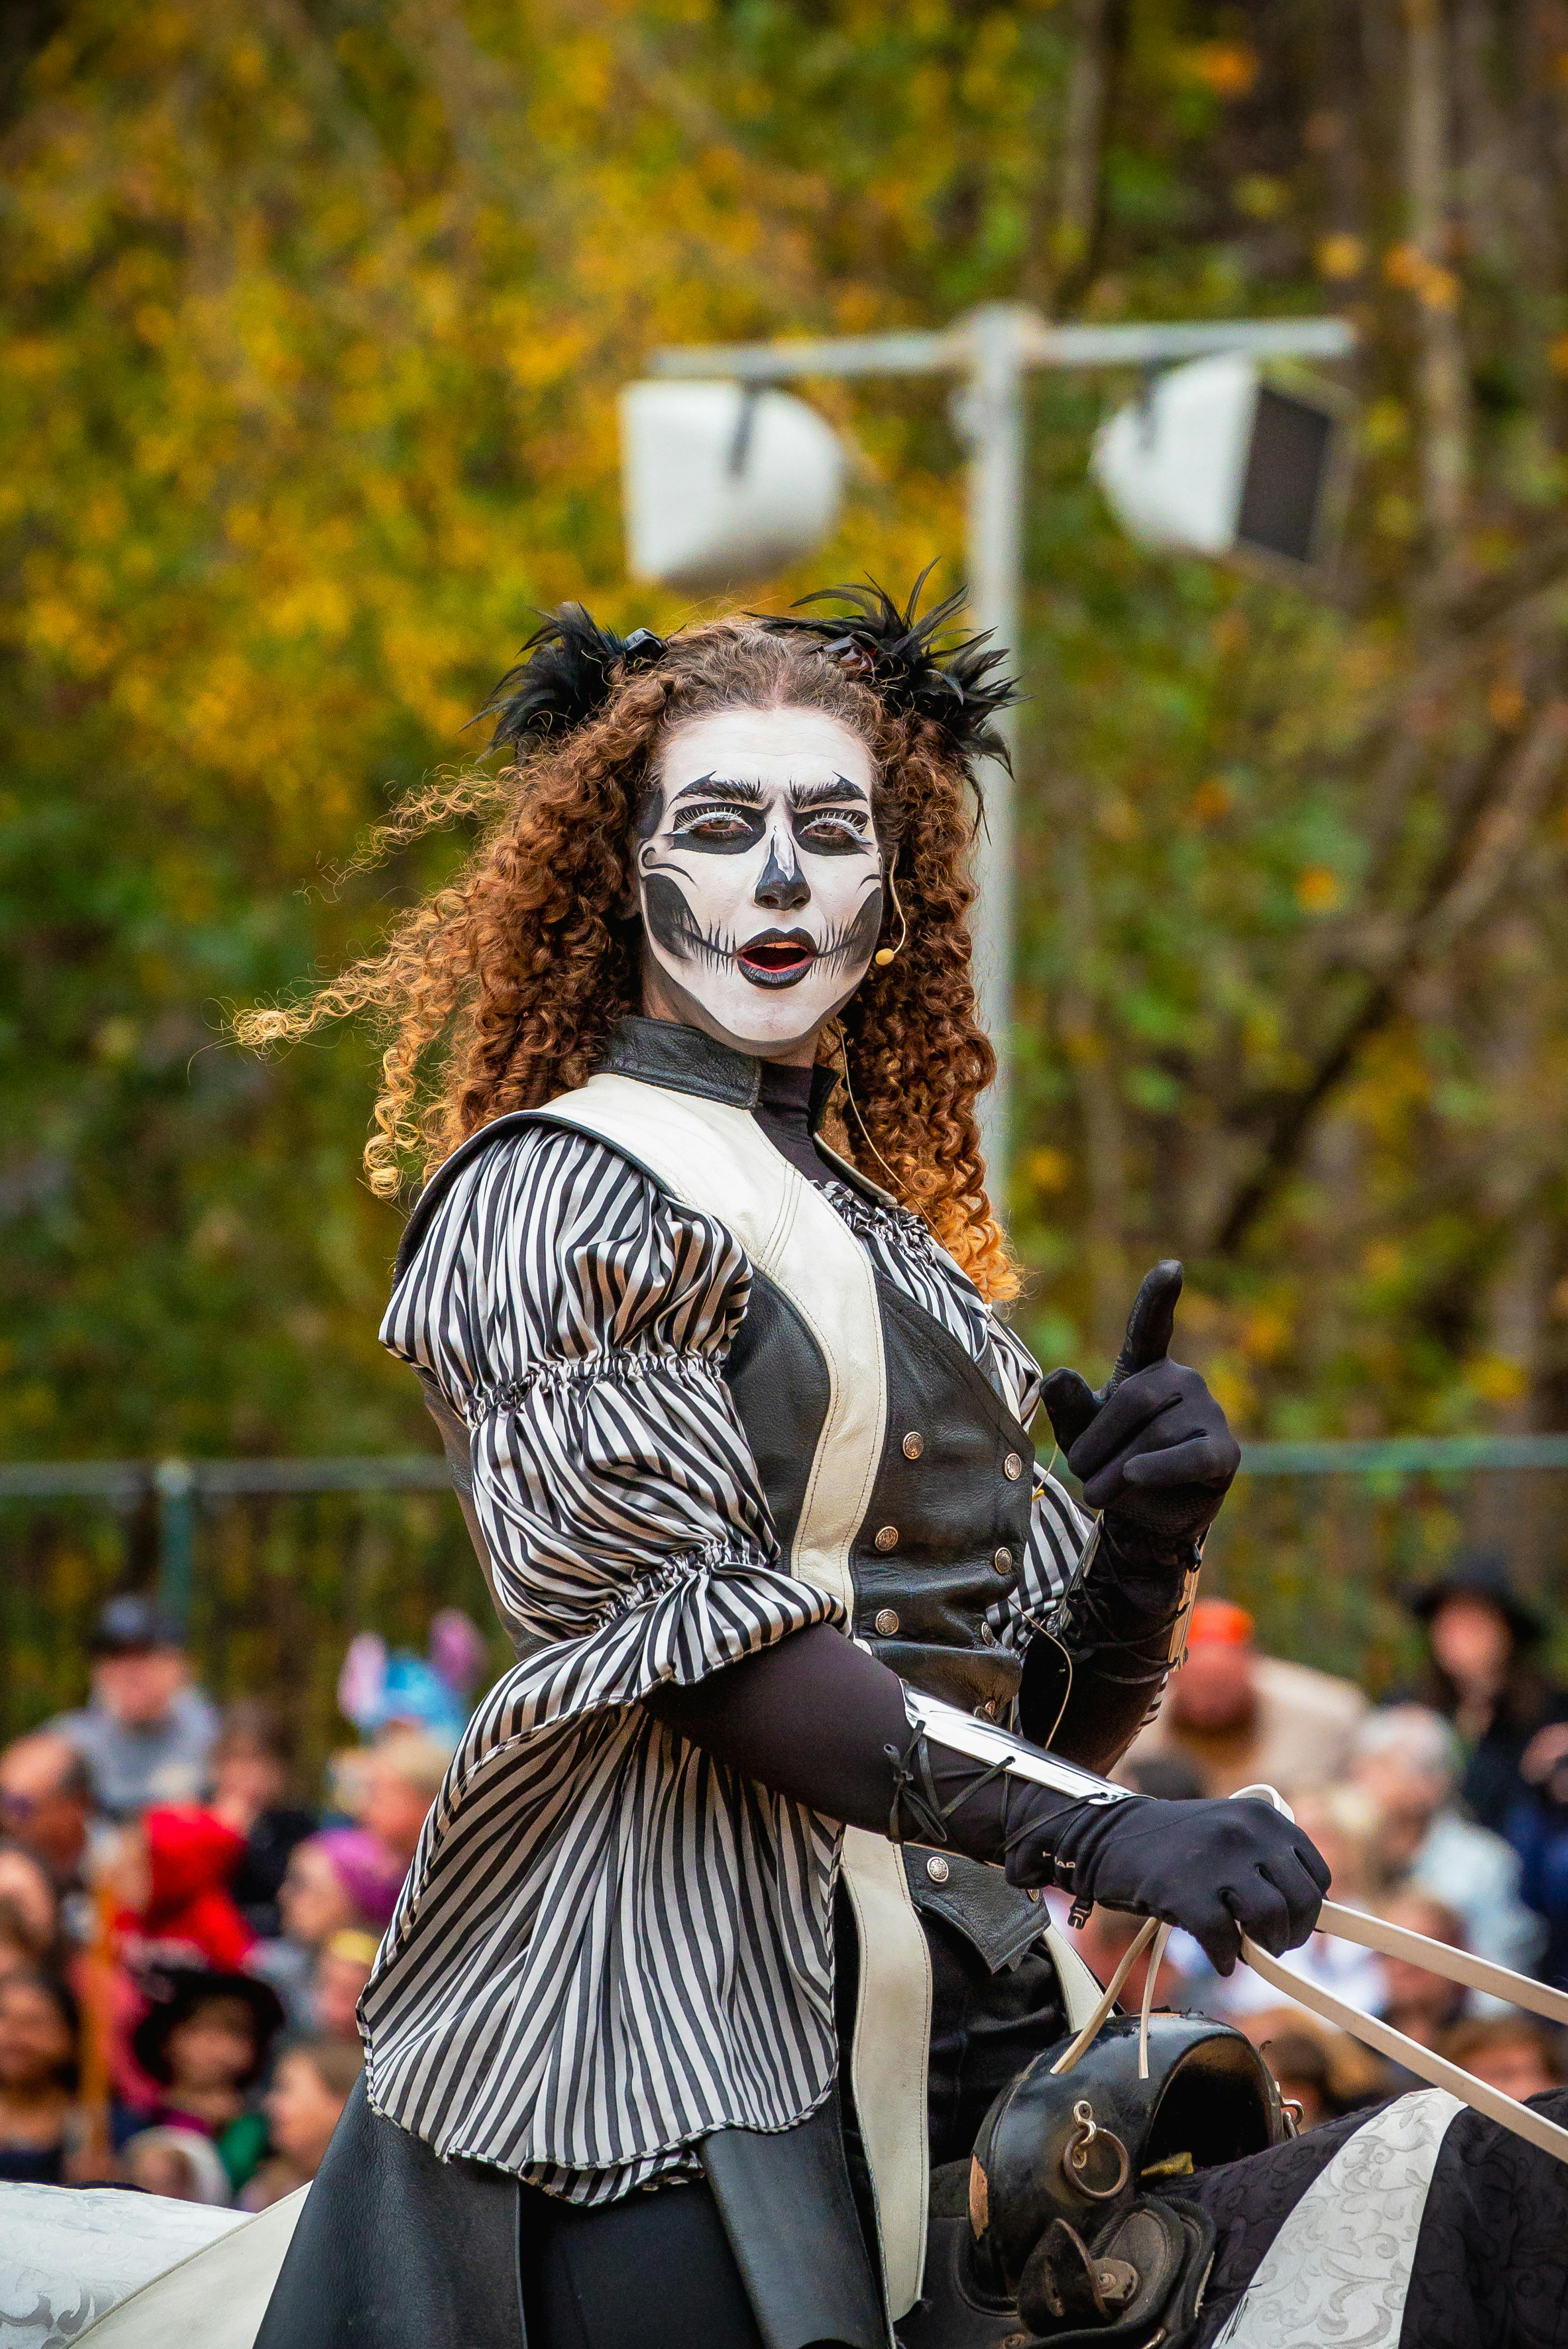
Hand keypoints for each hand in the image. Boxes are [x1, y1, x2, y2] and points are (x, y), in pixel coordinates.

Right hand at [1011, 1793, 1330, 1976]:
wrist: (1109, 1837)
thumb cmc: (1176, 1847)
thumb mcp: (1230, 1835)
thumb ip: (1266, 1864)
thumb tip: (1303, 1922)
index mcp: (1264, 1817)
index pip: (1317, 1876)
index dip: (1310, 1910)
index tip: (1292, 1925)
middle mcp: (1247, 1832)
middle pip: (1303, 1901)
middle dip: (1292, 1934)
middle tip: (1271, 1945)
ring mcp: (1218, 1860)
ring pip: (1272, 1920)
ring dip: (1265, 1947)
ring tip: (1245, 1949)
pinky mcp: (1187, 1890)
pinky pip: (1224, 1940)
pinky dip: (1224, 1958)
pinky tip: (1216, 1955)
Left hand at [1039, 1262, 1238, 1558]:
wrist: (1146, 1515)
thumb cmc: (1111, 1461)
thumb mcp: (1079, 1432)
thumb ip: (1069, 1405)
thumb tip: (1057, 1375)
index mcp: (1147, 1367)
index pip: (1151, 1327)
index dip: (1159, 1297)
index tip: (1172, 1267)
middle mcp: (1182, 1380)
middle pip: (1133, 1399)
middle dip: (1098, 1441)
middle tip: (1079, 1474)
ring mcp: (1208, 1413)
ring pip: (1155, 1434)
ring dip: (1116, 1470)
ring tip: (1099, 1492)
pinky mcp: (1223, 1452)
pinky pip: (1189, 1456)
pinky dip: (1158, 1468)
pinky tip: (1135, 1473)